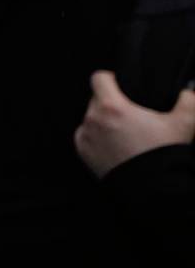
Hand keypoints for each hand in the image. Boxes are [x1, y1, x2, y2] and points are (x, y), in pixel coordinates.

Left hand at [74, 70, 194, 177]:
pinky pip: (86, 136)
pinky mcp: (83, 151)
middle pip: (96, 99)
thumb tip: (188, 93)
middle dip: (110, 103)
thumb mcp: (183, 124)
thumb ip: (188, 102)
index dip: (110, 79)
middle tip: (130, 115)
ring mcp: (86, 136)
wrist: (151, 188)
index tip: (120, 86)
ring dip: (103, 121)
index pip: (99, 78)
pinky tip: (116, 145)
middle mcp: (93, 119)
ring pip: (91, 118)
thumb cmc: (163, 154)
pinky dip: (97, 137)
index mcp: (112, 107)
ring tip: (125, 133)